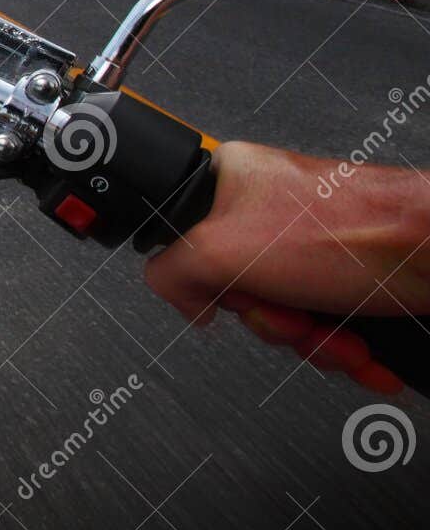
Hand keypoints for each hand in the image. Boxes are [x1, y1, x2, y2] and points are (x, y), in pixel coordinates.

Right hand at [145, 141, 429, 392]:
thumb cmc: (354, 233)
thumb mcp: (221, 250)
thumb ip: (169, 270)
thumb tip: (173, 294)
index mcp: (232, 181)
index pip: (184, 241)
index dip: (209, 282)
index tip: (231, 294)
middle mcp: (273, 208)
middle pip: (241, 290)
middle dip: (272, 322)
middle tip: (289, 314)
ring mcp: (314, 242)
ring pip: (286, 314)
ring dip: (313, 342)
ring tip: (337, 334)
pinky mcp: (351, 274)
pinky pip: (328, 323)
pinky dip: (344, 347)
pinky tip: (360, 348)